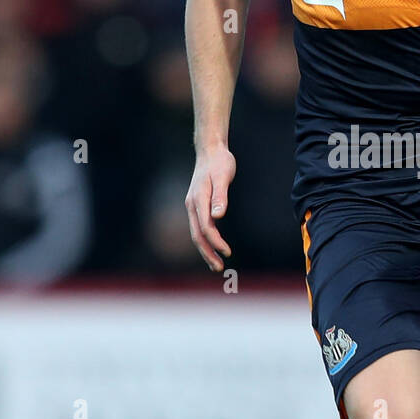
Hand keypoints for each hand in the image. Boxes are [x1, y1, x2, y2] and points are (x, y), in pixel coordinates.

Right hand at [185, 145, 235, 271]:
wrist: (210, 151)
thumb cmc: (219, 162)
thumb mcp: (223, 177)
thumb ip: (220, 196)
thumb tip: (218, 216)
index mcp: (198, 199)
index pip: (206, 227)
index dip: (216, 242)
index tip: (227, 252)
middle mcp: (192, 205)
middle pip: (197, 235)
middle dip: (207, 253)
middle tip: (219, 268)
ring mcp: (193, 206)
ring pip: (196, 233)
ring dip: (205, 250)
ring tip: (216, 264)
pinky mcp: (197, 205)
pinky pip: (199, 227)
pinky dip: (205, 239)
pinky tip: (213, 246)